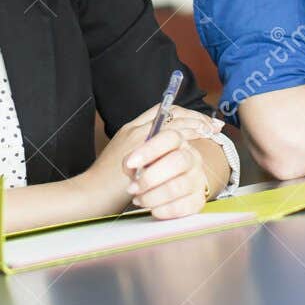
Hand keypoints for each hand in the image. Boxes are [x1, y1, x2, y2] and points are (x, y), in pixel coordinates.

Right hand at [77, 102, 220, 217]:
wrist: (91, 193)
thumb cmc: (105, 183)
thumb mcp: (125, 161)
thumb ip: (143, 153)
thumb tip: (162, 155)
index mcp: (131, 128)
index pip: (162, 111)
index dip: (183, 113)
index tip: (201, 120)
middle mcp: (136, 129)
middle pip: (172, 113)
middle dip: (195, 117)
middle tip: (213, 125)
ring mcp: (141, 139)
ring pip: (174, 122)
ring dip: (196, 125)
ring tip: (211, 131)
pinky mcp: (144, 152)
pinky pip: (171, 137)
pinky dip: (188, 137)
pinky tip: (199, 142)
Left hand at [122, 128, 216, 219]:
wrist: (170, 186)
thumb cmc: (152, 169)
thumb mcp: (141, 159)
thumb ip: (133, 158)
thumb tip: (130, 166)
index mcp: (178, 142)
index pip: (170, 137)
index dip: (149, 150)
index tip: (130, 163)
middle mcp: (192, 158)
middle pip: (178, 161)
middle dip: (150, 177)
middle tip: (132, 188)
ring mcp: (197, 179)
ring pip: (177, 187)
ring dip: (152, 197)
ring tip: (139, 199)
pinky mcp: (198, 201)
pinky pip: (182, 207)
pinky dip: (163, 211)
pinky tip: (153, 209)